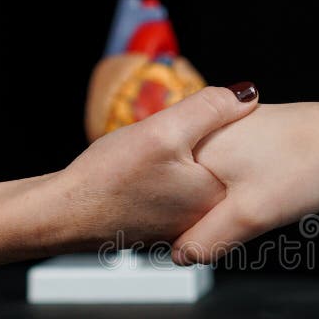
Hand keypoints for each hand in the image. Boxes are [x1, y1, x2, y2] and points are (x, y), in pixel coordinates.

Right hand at [0, 85, 257, 283]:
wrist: (62, 215)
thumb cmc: (108, 177)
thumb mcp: (163, 131)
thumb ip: (209, 109)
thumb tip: (249, 93)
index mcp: (217, 197)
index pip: (252, 156)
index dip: (251, 129)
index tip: (256, 112)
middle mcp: (207, 218)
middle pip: (233, 172)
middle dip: (232, 147)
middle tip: (226, 121)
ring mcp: (184, 225)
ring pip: (208, 182)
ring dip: (205, 162)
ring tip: (192, 140)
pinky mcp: (162, 226)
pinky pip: (185, 194)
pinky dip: (183, 177)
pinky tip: (165, 165)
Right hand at [171, 98, 318, 263]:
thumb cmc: (305, 166)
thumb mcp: (250, 214)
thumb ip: (207, 238)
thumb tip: (180, 256)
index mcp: (193, 147)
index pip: (163, 197)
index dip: (177, 225)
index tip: (202, 237)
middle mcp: (202, 132)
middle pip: (183, 191)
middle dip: (204, 214)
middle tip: (245, 217)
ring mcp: (223, 130)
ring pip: (206, 183)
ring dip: (222, 203)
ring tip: (261, 200)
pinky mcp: (244, 134)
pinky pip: (225, 171)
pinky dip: (236, 188)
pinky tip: (263, 190)